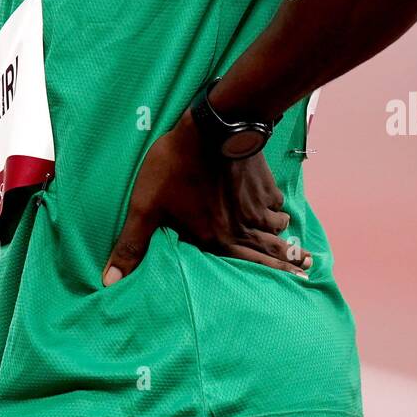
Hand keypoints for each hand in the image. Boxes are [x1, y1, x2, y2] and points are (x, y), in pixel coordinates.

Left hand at [102, 108, 312, 284]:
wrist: (212, 127)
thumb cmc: (176, 167)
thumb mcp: (146, 206)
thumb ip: (131, 245)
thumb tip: (109, 281)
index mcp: (215, 240)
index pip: (245, 270)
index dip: (267, 280)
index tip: (288, 288)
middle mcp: (241, 229)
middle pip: (269, 253)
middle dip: (286, 266)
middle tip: (306, 274)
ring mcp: (256, 205)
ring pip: (276, 228)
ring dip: (284, 240)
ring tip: (296, 250)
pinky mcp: (262, 182)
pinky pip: (276, 203)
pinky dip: (279, 210)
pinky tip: (280, 211)